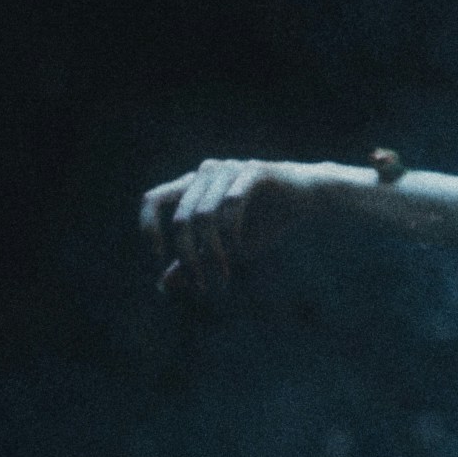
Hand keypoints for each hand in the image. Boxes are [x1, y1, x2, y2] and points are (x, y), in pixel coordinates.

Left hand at [142, 155, 292, 293]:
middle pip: (181, 219)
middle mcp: (205, 173)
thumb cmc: (265, 220)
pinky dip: (233, 232)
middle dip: (189, 257)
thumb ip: (195, 261)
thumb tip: (162, 286)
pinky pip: (233, 203)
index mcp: (192, 186)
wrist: (308, 198)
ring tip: (223, 276)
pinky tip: (240, 250)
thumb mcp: (226, 248)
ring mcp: (229, 169)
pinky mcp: (253, 171)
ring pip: (204, 215)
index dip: (149, 228)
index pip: (153, 199)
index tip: (159, 259)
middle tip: (202, 286)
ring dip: (212, 252)